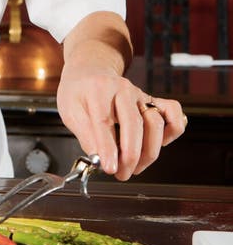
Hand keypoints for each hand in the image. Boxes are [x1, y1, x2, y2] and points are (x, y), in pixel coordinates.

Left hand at [57, 66, 187, 179]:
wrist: (90, 70)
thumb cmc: (80, 91)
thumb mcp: (70, 110)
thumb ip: (85, 135)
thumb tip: (99, 159)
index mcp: (98, 89)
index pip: (104, 121)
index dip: (108, 148)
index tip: (109, 168)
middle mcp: (123, 90)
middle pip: (134, 123)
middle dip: (130, 155)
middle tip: (121, 174)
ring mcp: (140, 95)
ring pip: (155, 123)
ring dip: (148, 151)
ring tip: (134, 167)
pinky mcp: (152, 101)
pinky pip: (173, 112)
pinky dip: (173, 130)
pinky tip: (159, 145)